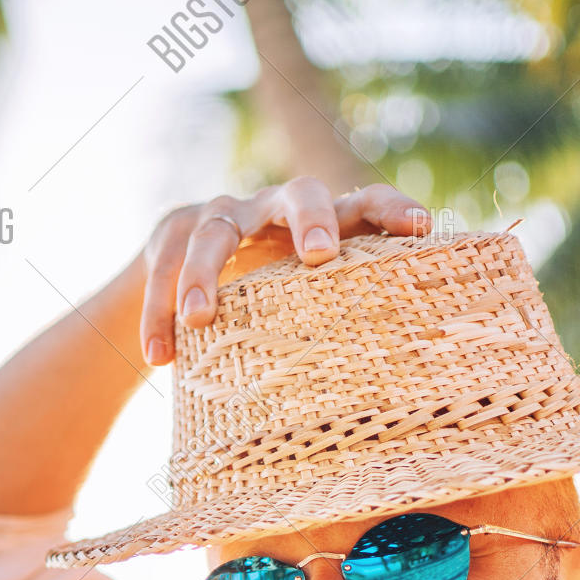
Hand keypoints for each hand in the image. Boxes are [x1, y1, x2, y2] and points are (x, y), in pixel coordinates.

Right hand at [138, 179, 430, 365]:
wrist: (181, 287)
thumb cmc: (261, 311)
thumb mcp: (298, 310)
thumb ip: (333, 321)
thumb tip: (392, 388)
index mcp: (319, 223)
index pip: (363, 202)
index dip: (391, 210)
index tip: (421, 228)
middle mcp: (275, 207)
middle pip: (300, 192)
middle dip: (312, 220)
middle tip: (320, 256)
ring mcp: (223, 212)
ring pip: (216, 230)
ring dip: (205, 275)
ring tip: (199, 321)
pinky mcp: (174, 232)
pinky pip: (163, 270)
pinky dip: (157, 314)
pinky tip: (158, 357)